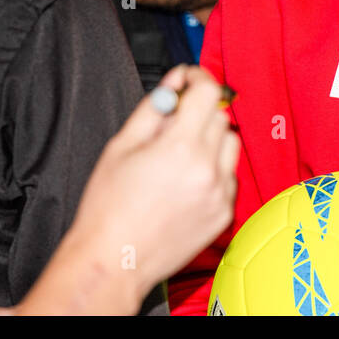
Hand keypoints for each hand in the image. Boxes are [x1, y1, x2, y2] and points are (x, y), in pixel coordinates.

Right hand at [19, 65, 238, 313]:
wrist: (114, 261)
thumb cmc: (108, 208)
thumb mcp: (122, 145)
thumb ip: (154, 107)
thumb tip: (175, 81)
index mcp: (181, 148)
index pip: (209, 93)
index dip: (198, 78)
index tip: (187, 80)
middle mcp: (208, 170)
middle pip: (220, 116)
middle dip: (199, 111)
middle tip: (171, 123)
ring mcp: (220, 194)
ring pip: (231, 144)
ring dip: (211, 139)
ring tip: (179, 155)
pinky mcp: (224, 214)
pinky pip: (230, 176)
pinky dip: (214, 170)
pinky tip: (185, 182)